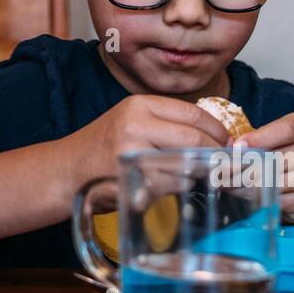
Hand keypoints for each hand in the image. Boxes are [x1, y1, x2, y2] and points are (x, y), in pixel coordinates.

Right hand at [66, 95, 228, 186]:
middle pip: (195, 138)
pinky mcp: (131, 178)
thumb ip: (168, 124)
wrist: (65, 171)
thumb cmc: (104, 148)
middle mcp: (136, 123)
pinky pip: (171, 184)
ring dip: (199, 173)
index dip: (218, 131)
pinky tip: (172, 187)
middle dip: (216, 153)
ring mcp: (132, 151)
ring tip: (200, 176)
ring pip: (186, 163)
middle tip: (225, 164)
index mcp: (140, 105)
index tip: (228, 143)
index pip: (194, 113)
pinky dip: (179, 187)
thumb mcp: (132, 122)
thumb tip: (215, 136)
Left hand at [239, 112, 293, 223]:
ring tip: (231, 184)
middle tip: (225, 172)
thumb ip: (257, 143)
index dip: (260, 138)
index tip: (238, 147)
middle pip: (279, 157)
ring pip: (278, 180)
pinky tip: (248, 196)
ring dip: (250, 185)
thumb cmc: (288, 164)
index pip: (286, 129)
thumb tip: (232, 151)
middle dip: (247, 166)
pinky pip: (282, 199)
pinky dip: (262, 200)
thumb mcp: (276, 144)